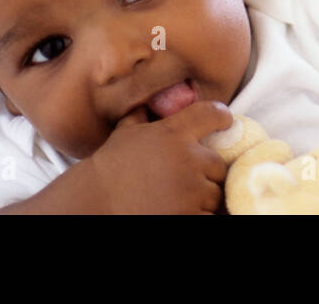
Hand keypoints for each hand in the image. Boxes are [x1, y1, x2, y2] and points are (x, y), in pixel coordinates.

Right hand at [79, 100, 233, 213]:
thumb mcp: (125, 134)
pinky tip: (184, 210)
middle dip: (208, 171)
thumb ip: (141, 118)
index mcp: (174, 132)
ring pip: (216, 191)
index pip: (213, 114)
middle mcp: (188, 158)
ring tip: (182, 197)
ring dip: (204, 195)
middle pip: (219, 163)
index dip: (222, 117)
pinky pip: (210, 214)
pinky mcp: (189, 214)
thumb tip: (144, 105)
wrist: (94, 202)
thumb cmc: (108, 168)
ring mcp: (191, 189)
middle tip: (189, 177)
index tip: (225, 122)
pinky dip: (200, 213)